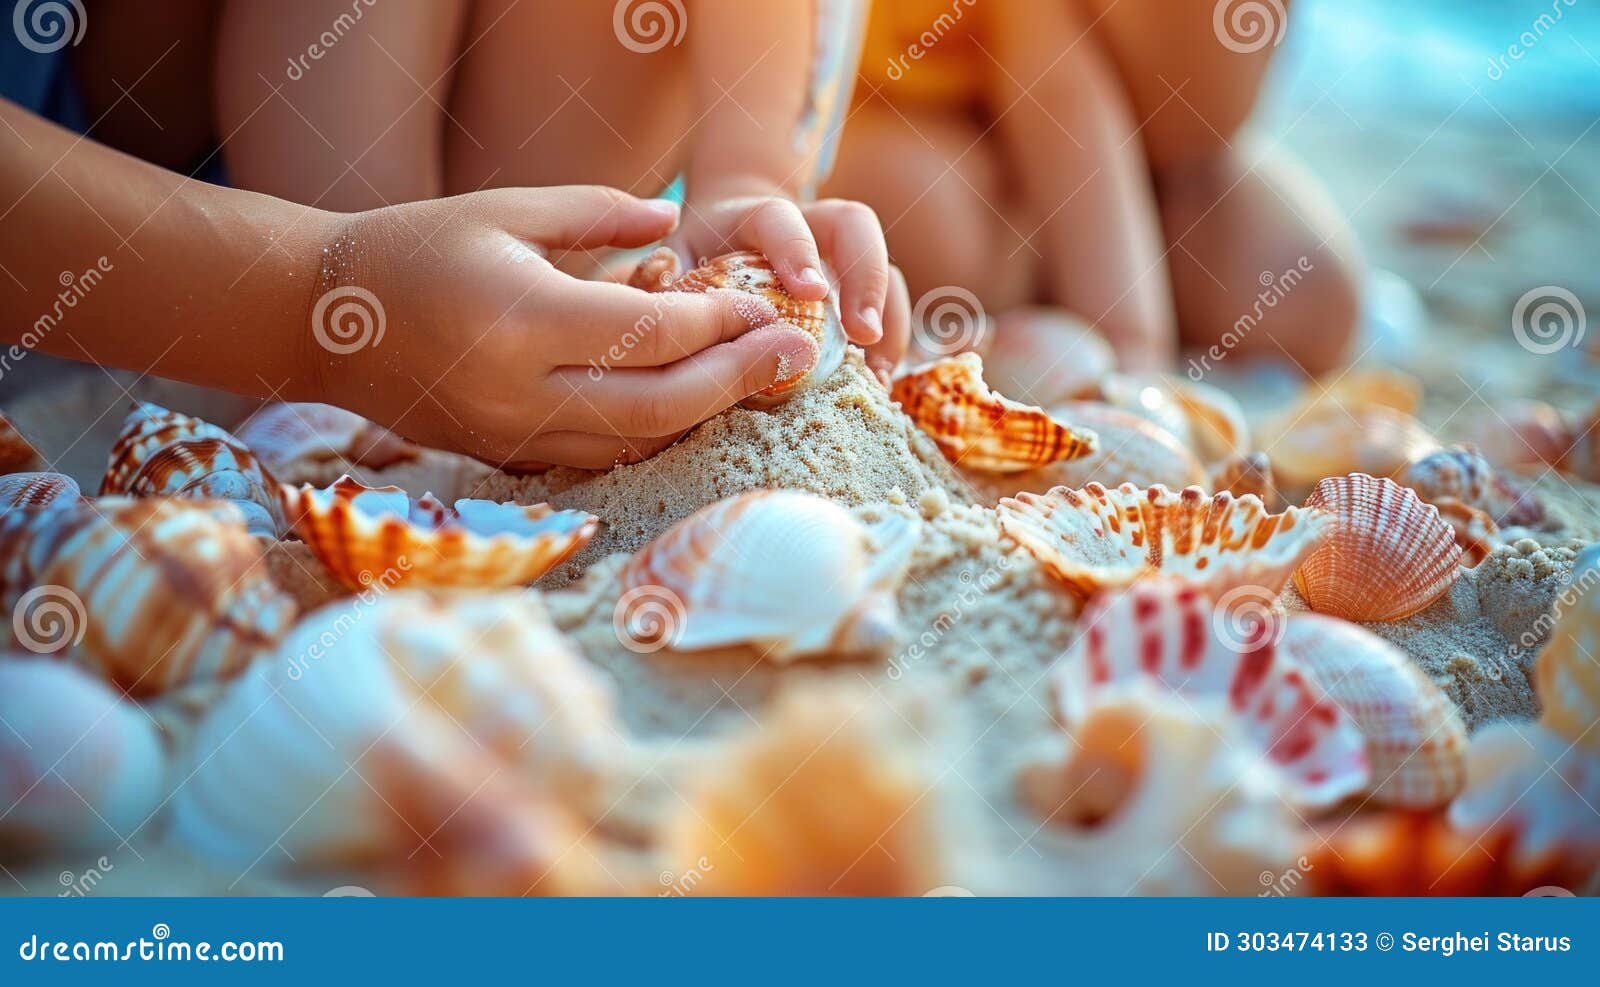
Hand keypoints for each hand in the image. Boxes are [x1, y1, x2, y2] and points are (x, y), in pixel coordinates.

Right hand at [305, 186, 819, 469]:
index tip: (770, 307)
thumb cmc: (420, 248)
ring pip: (638, 444)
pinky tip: (697, 407)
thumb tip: (675, 220)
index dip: (720, 323)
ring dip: (707, 416)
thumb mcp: (510, 209)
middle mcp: (522, 393)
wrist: (328, 321)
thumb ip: (601, 214)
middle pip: (660, 407)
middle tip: (798, 358)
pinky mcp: (508, 462)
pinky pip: (603, 458)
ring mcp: (514, 438)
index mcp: (523, 322)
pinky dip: (657, 435)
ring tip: (759, 381)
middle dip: (738, 382)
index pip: (651, 335)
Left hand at [671, 186, 909, 377]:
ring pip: (885, 268)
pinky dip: (888, 348)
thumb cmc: (694, 257)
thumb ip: (660, 280)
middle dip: (866, 278)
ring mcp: (842, 257)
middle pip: (855, 226)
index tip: (810, 292)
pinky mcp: (857, 290)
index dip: (798, 249)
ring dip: (890, 321)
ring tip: (878, 378)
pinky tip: (877, 387)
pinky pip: (888, 309)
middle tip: (864, 335)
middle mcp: (811, 225)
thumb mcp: (671, 261)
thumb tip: (657, 303)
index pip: (781, 217)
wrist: (724, 235)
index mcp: (756, 216)